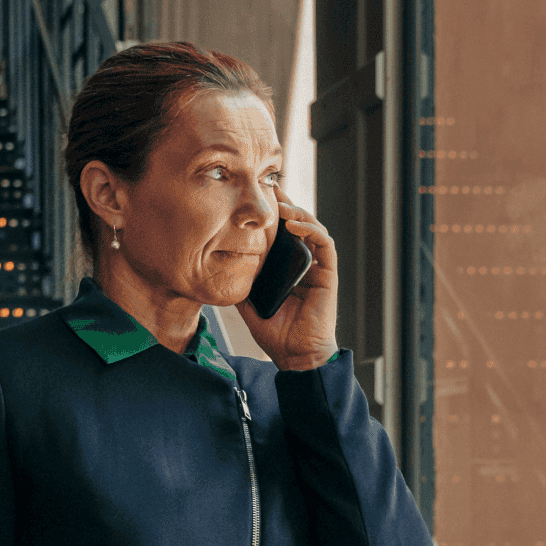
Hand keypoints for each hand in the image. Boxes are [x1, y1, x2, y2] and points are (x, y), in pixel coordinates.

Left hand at [235, 185, 338, 370]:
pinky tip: (294, 224)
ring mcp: (317, 268)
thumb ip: (240, 283)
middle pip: (298, 226)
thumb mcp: (249, 303)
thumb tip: (217, 266)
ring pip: (313, 229)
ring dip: (298, 213)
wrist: (295, 356)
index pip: (282, 235)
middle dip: (286, 205)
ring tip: (281, 204)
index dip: (272, 216)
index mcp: (287, 269)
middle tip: (269, 189)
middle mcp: (304, 264)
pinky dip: (311, 230)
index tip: (256, 199)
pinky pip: (324, 245)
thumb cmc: (276, 334)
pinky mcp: (328, 274)